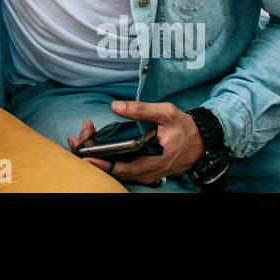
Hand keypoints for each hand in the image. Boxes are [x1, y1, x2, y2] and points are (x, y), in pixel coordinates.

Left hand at [66, 100, 204, 184]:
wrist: (202, 141)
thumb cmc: (184, 127)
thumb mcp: (166, 112)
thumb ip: (141, 109)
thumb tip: (115, 106)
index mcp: (151, 161)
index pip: (119, 168)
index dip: (99, 163)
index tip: (82, 153)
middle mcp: (146, 172)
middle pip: (113, 170)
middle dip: (93, 155)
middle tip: (78, 138)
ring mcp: (146, 174)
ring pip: (116, 170)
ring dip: (99, 156)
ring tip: (86, 136)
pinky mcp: (145, 171)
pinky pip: (123, 169)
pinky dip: (108, 158)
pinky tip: (100, 143)